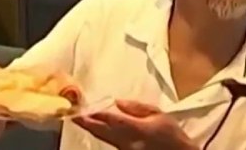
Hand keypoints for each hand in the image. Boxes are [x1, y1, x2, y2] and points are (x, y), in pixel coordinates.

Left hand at [75, 100, 192, 149]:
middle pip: (102, 132)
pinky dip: (104, 135)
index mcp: (138, 130)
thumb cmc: (172, 135)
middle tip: (73, 115)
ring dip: (94, 129)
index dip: (95, 114)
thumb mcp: (159, 115)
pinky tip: (100, 128)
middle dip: (87, 123)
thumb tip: (118, 102)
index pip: (112, 120)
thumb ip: (137, 108)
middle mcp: (128, 143)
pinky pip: (112, 143)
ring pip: (105, 139)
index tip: (82, 109)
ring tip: (83, 119)